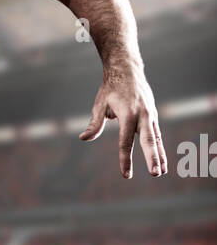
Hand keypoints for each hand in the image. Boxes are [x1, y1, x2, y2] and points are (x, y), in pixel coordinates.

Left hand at [79, 63, 166, 178]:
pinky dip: (160, 147)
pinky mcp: (153, 115)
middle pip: (148, 141)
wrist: (127, 69)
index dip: (125, 159)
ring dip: (160, 155)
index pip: (125, 142)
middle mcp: (143, 115)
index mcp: (128, 114)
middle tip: (155, 174)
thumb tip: (83, 138)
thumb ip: (94, 123)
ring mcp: (150, 115)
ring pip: (156, 139)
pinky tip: (161, 160)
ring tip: (161, 172)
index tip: (126, 175)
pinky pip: (157, 134)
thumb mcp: (100, 104)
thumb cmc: (111, 88)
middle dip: (152, 158)